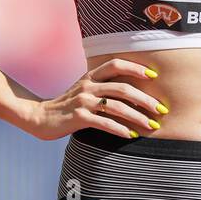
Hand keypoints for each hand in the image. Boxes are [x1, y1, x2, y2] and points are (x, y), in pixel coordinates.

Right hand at [26, 59, 164, 140]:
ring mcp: (82, 101)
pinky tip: (131, 135)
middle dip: (146, 99)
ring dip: (137, 117)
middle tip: (161, 110)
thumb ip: (102, 87)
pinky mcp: (78, 118)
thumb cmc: (67, 106)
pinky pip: (104, 123)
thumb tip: (133, 94)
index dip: (135, 68)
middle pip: (123, 88)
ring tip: (151, 126)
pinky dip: (120, 129)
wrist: (39, 117)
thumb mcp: (83, 90)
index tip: (154, 76)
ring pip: (116, 106)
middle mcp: (88, 85)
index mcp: (90, 76)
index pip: (116, 64)